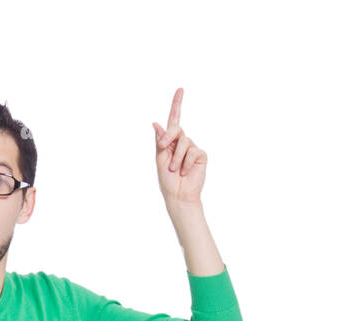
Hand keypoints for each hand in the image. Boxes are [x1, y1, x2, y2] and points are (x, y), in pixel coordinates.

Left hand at [152, 88, 206, 205]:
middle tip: (163, 147)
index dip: (177, 104)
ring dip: (176, 157)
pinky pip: (193, 151)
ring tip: (175, 169)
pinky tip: (185, 171)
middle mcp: (182, 142)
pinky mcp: (201, 155)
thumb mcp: (160, 158)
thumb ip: (160, 141)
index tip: (180, 89)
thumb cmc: (168, 180)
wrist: (179, 195)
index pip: (174, 120)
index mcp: (170, 142)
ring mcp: (192, 148)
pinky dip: (186, 162)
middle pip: (176, 128)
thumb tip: (156, 124)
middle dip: (168, 136)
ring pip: (184, 141)